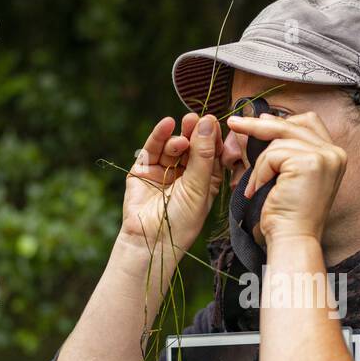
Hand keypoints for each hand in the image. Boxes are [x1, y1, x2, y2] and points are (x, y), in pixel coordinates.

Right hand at [119, 112, 222, 256]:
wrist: (150, 240)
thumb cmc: (181, 221)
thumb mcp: (198, 187)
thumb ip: (203, 154)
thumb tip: (207, 122)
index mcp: (206, 180)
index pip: (213, 152)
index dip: (213, 137)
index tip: (214, 122)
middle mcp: (186, 173)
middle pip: (193, 145)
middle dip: (196, 132)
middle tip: (197, 120)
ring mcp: (165, 170)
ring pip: (174, 145)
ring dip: (179, 135)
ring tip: (183, 130)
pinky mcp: (145, 168)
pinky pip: (154, 148)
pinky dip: (160, 135)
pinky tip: (167, 125)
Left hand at [227, 111, 346, 245]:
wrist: (292, 239)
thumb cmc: (287, 215)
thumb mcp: (289, 176)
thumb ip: (286, 150)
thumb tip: (265, 119)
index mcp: (333, 156)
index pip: (308, 123)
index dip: (281, 120)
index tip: (257, 121)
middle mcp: (334, 154)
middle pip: (292, 124)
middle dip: (259, 124)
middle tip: (234, 123)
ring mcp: (325, 157)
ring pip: (278, 140)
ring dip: (260, 163)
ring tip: (255, 186)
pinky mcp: (311, 163)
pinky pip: (272, 154)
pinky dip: (260, 172)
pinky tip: (258, 189)